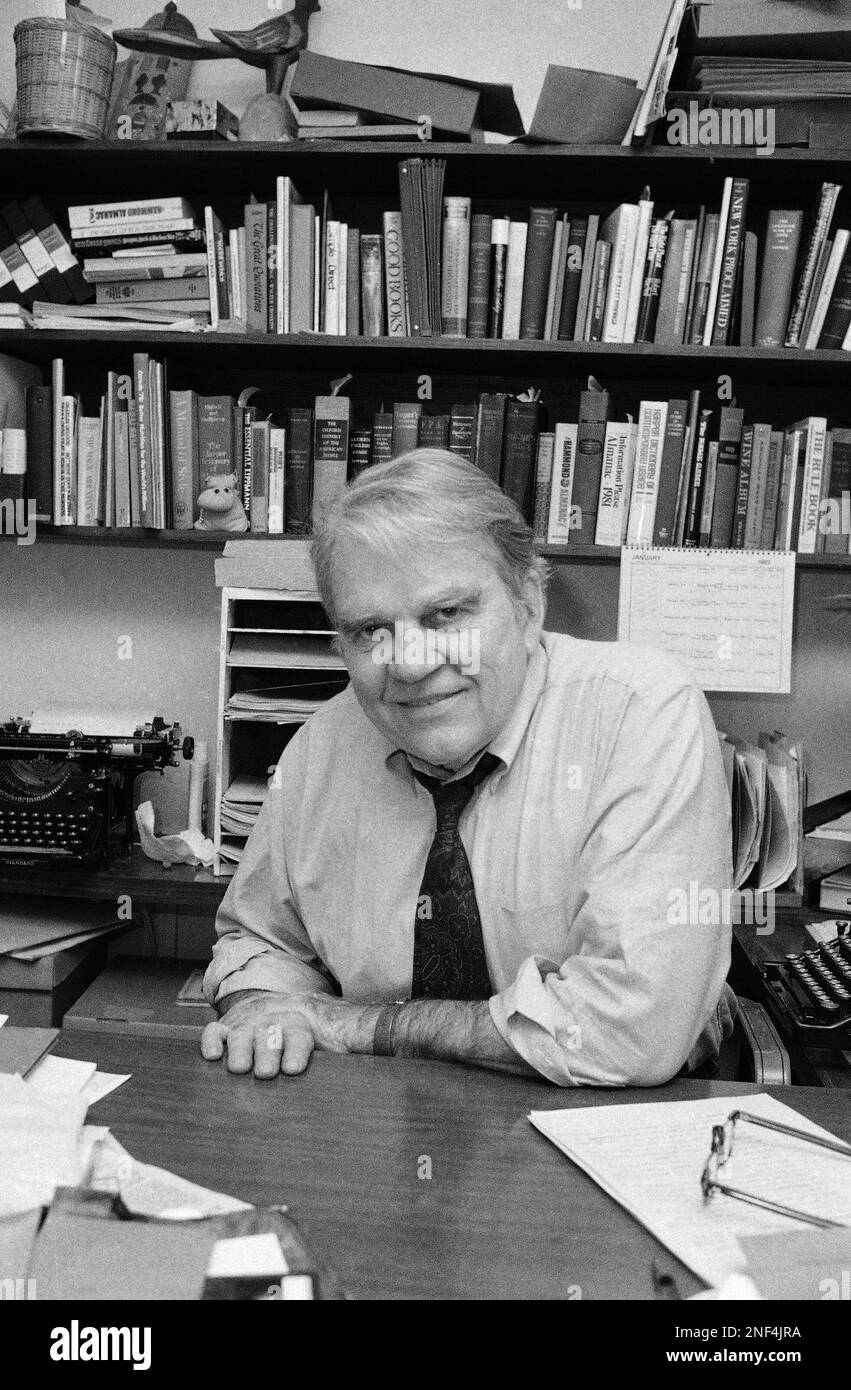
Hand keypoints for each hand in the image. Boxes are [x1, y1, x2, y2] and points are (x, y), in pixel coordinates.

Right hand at [201, 990, 378, 1077]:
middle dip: (266, 1051)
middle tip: (263, 1072)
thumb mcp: (348, 1041)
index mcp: (306, 1025)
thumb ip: (364, 1043)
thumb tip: (396, 1050)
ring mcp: (251, 1023)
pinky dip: (213, 1040)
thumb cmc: (329, 1040)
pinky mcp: (230, 1028)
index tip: (295, 1069)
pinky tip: (212, 1055)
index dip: (297, 1049)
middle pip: (270, 1033)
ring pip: (244, 1033)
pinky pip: (217, 1031)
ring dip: (242, 1048)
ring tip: (240, 1067)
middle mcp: (277, 1020)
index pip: (301, 1035)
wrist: (308, 1015)